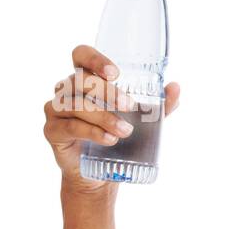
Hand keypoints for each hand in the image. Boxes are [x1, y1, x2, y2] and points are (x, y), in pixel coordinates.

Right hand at [45, 43, 180, 193]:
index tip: (115, 74)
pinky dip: (92, 132)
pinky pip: (70, 126)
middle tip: (130, 106)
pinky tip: (109, 139)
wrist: (100, 173)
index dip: (94, 58)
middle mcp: (66, 90)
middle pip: (79, 80)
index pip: (80, 55)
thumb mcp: (143, 121)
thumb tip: (175, 87)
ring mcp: (55, 109)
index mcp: (85, 79)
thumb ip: (160, 105)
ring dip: (104, 117)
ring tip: (126, 131)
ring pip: (75, 104)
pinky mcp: (52, 131)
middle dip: (107, 92)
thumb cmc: (119, 137)